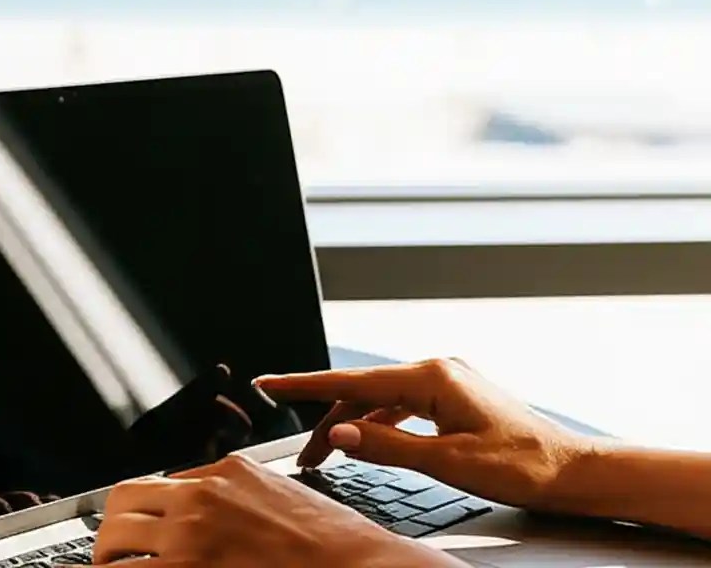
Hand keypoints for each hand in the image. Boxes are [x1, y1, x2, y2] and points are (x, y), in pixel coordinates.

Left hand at [95, 455, 464, 566]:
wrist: (360, 567)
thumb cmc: (333, 545)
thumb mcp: (280, 498)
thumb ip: (237, 500)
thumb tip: (204, 513)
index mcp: (225, 472)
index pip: (158, 485)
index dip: (146, 516)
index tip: (139, 533)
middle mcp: (200, 497)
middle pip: (122, 504)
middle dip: (114, 534)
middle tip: (115, 558)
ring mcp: (191, 537)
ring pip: (113, 542)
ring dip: (109, 561)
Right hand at [255, 358, 594, 510]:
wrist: (573, 471)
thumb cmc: (522, 466)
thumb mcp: (447, 462)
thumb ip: (386, 446)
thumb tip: (339, 433)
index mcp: (432, 377)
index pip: (352, 380)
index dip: (305, 385)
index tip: (268, 383)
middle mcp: (437, 370)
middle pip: (363, 393)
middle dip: (328, 422)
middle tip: (304, 457)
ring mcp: (447, 382)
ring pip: (381, 401)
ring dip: (352, 426)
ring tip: (328, 457)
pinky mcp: (454, 398)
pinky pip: (402, 406)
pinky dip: (378, 424)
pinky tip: (367, 442)